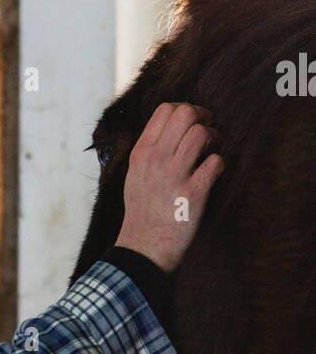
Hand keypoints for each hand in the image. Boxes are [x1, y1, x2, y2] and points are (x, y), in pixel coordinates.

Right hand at [114, 102, 223, 272]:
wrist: (143, 245)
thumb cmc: (141, 211)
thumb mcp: (134, 174)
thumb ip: (150, 150)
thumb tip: (171, 130)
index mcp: (142, 152)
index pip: (165, 110)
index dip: (185, 109)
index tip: (193, 120)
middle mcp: (157, 159)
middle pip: (185, 114)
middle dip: (203, 116)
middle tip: (208, 127)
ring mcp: (174, 175)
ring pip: (201, 133)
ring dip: (214, 137)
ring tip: (213, 148)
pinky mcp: (193, 192)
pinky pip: (215, 162)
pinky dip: (220, 164)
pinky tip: (214, 172)